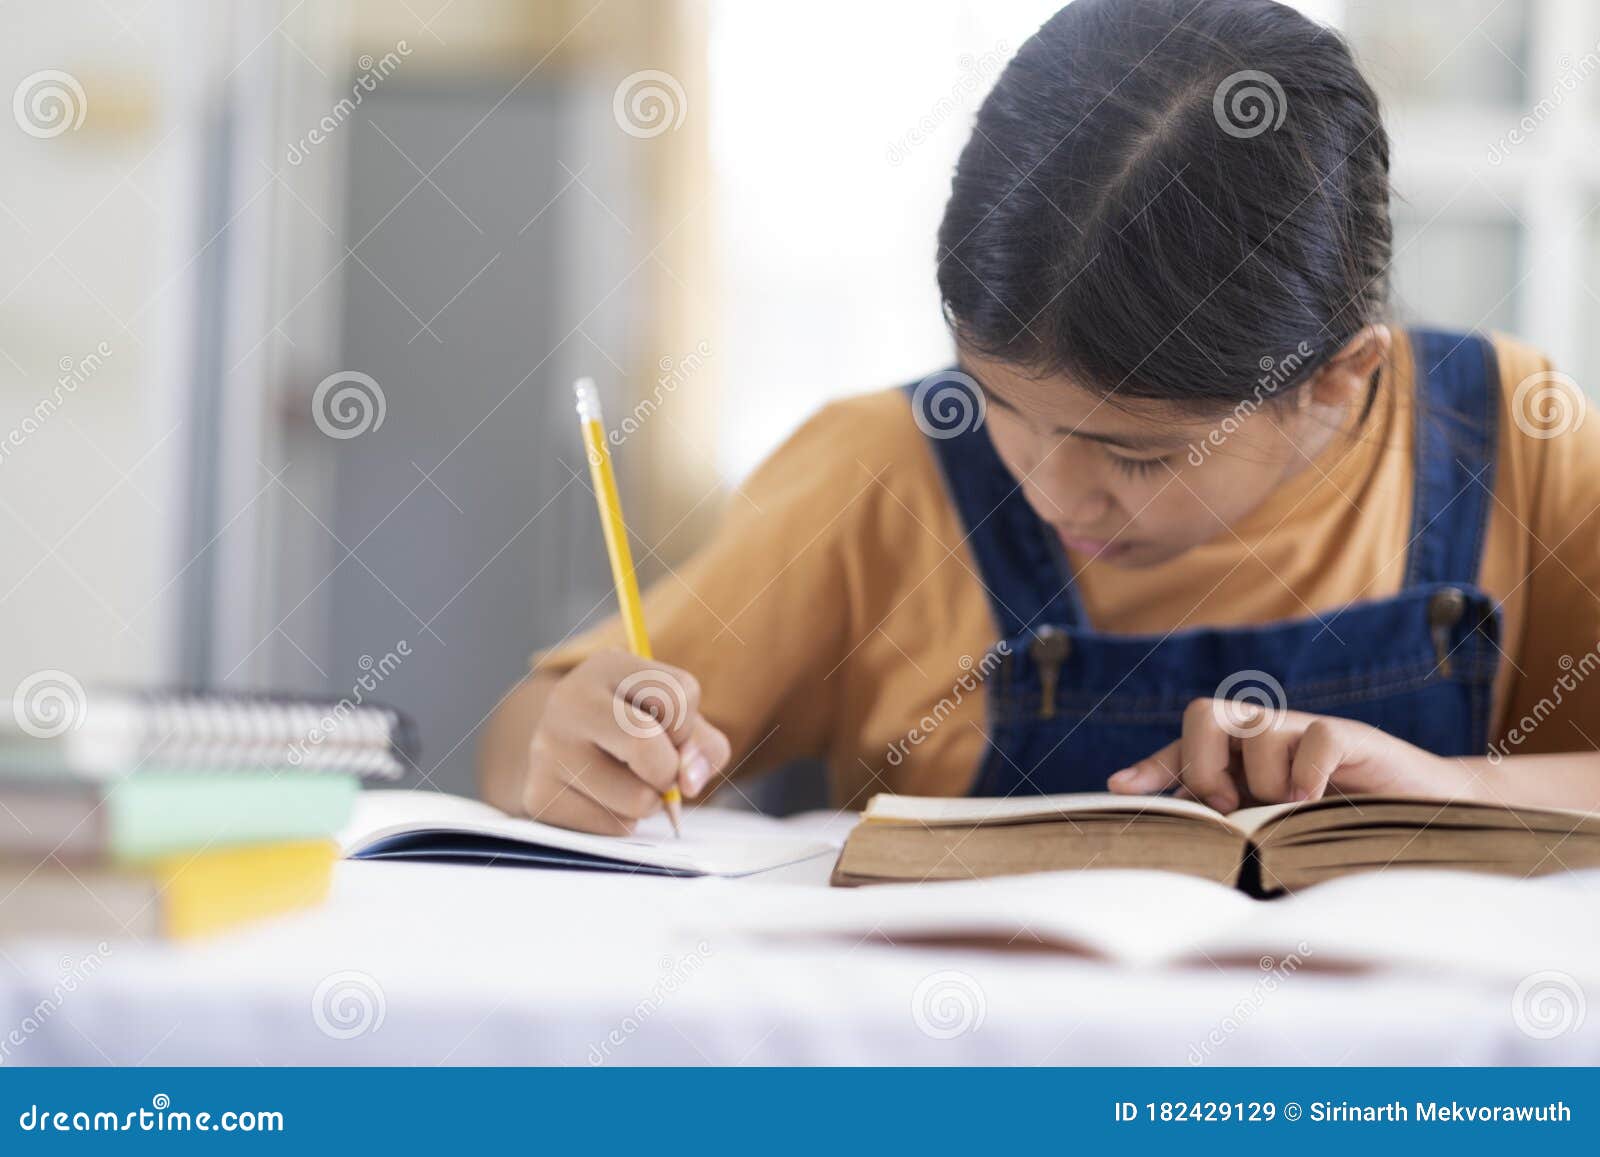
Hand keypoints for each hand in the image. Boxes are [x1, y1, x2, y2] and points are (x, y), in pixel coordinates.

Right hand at [521, 651, 731, 833]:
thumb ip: (702, 745)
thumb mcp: (675, 721)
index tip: (667, 729)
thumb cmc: (633, 733)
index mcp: (607, 665)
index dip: (687, 725)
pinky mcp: (540, 797)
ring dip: (648, 802)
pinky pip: (613, 827)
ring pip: (637, 798)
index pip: (679, 695)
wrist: (563, 757)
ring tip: (624, 783)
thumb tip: (687, 784)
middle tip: (656, 769)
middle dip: (669, 769)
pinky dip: (622, 823)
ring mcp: (546, 749)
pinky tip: (601, 800)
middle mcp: (569, 700)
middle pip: (646, 744)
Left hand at [1106, 698, 1484, 811]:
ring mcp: (1306, 731)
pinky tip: (1316, 801)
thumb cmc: (1342, 828)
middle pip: (1204, 714)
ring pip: (1255, 731)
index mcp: (1242, 758)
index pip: (1183, 746)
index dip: (1151, 767)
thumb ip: (1233, 828)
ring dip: (1266, 781)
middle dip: (1203, 763)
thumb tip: (1180, 845)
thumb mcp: (1276, 832)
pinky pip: (1312, 738)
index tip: (1120, 790)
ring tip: (1293, 810)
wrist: (1425, 814)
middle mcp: (1267, 735)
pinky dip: (1305, 773)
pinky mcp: (1350, 736)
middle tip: (1227, 805)